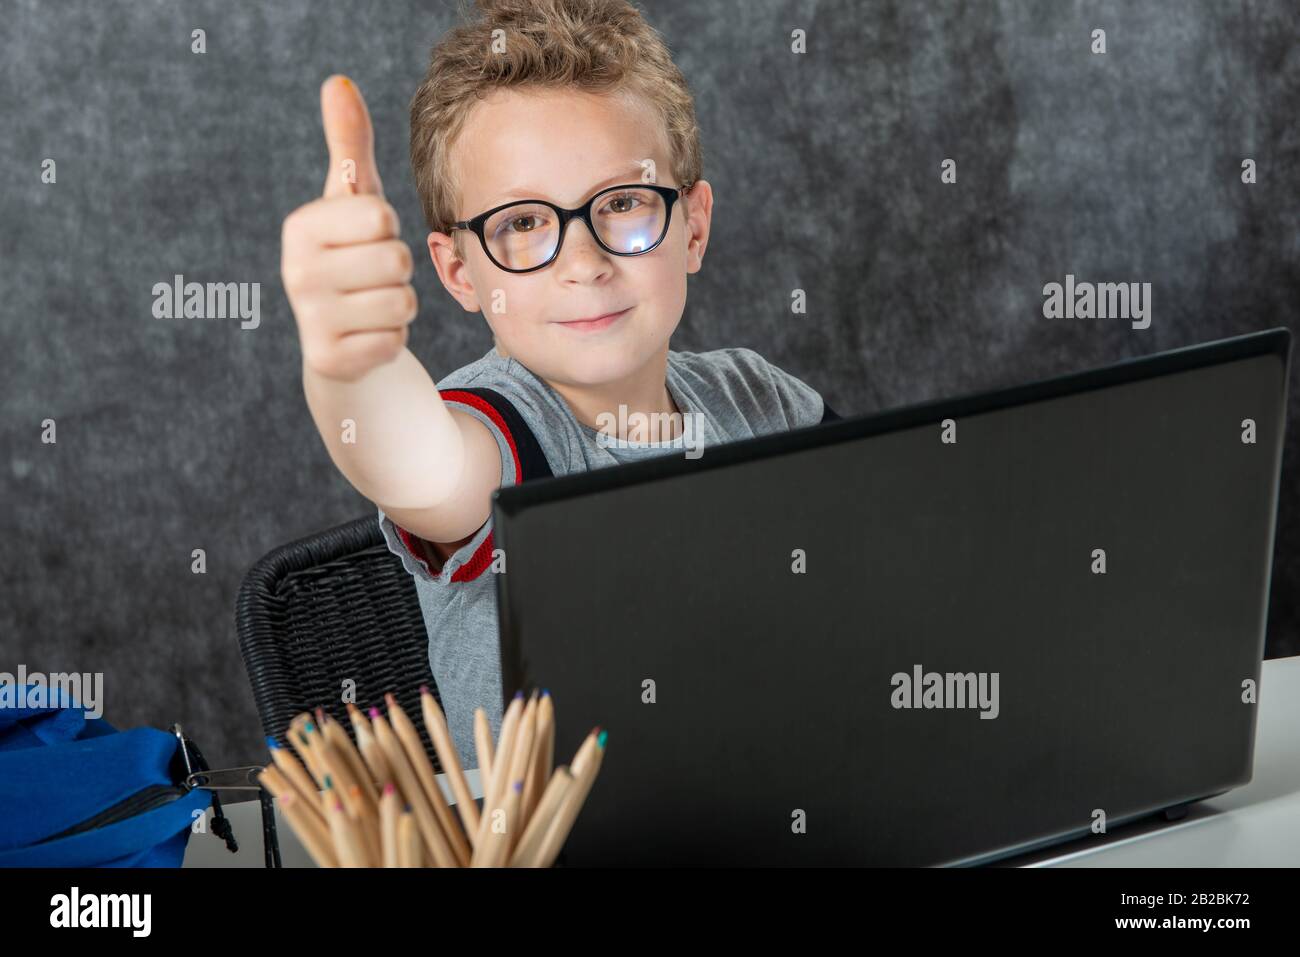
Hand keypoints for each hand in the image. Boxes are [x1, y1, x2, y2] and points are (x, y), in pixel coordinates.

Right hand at [281, 75, 416, 381]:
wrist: (338, 337)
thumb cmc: (352, 254)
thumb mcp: (352, 200)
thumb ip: (347, 143)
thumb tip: (339, 82)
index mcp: (300, 228)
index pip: (381, 217)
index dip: (387, 229)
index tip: (366, 240)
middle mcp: (296, 273)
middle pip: (396, 261)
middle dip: (398, 270)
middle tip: (373, 277)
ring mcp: (311, 320)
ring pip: (402, 303)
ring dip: (399, 305)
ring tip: (371, 303)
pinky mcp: (332, 360)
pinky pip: (396, 340)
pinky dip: (391, 338)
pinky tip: (367, 335)